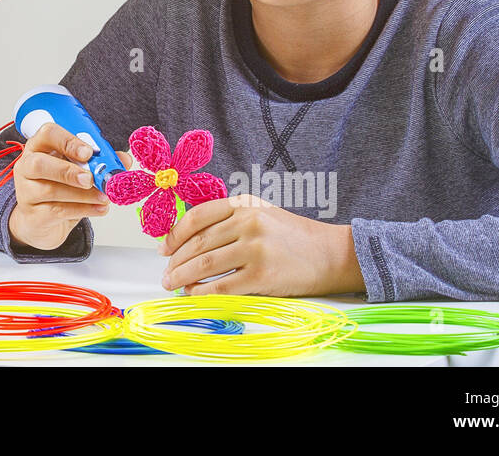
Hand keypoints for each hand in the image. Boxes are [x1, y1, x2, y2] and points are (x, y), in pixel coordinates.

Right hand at [7, 122, 110, 251]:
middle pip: (39, 164)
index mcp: (39, 147)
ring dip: (82, 194)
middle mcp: (27, 167)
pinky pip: (57, 211)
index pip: (47, 134)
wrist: (41, 222)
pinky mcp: (33, 216)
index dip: (68, 141)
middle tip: (91, 178)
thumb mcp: (76, 170)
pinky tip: (99, 208)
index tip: (89, 152)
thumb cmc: (58, 188)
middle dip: (68, 170)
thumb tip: (124, 159)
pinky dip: (83, 210)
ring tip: (103, 196)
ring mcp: (26, 193)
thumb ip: (99, 162)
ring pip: (50, 190)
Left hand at [158, 194, 362, 296]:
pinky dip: (202, 292)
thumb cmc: (295, 237)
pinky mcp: (263, 276)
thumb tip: (192, 240)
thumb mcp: (262, 215)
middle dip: (175, 260)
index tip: (164, 248)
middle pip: (198, 242)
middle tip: (165, 272)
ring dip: (183, 276)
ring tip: (173, 284)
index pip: (198, 216)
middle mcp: (248, 222)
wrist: (333, 255)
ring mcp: (255, 249)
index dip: (175, 234)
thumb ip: (231, 220)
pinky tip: (193, 294)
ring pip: (205, 264)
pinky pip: (222, 286)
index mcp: (244, 204)